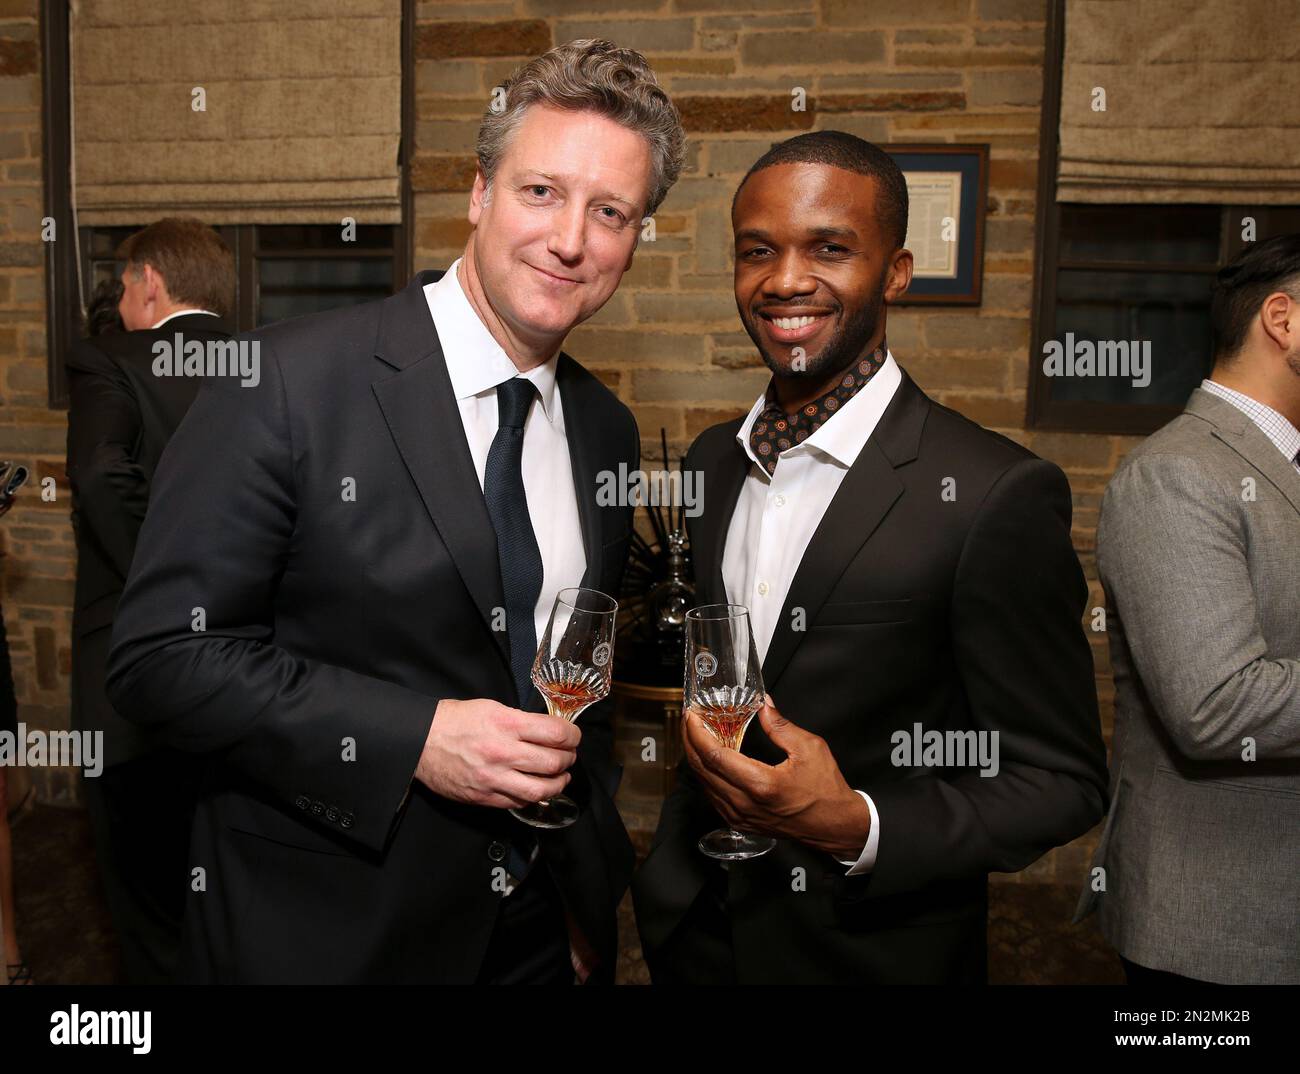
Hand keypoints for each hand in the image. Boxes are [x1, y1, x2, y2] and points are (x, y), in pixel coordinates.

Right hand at [415, 698, 578, 808]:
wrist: (421, 742)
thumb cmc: (455, 721)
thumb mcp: (492, 708)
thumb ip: (521, 721)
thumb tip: (546, 731)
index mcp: (506, 725)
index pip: (556, 734)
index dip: (572, 736)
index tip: (573, 736)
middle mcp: (502, 753)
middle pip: (553, 763)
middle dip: (568, 759)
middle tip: (568, 755)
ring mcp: (494, 779)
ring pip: (540, 790)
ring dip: (558, 783)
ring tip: (560, 776)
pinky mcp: (485, 797)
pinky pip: (519, 802)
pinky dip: (533, 796)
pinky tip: (536, 788)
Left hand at [683, 699, 869, 859]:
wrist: (833, 825)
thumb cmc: (825, 791)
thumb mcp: (809, 749)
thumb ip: (781, 726)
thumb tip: (763, 705)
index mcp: (760, 784)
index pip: (714, 755)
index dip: (697, 733)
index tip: (692, 716)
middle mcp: (745, 804)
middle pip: (702, 769)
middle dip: (690, 741)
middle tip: (689, 720)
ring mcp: (740, 816)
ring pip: (704, 784)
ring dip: (696, 758)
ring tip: (697, 735)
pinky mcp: (740, 822)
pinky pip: (713, 796)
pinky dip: (707, 775)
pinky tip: (711, 759)